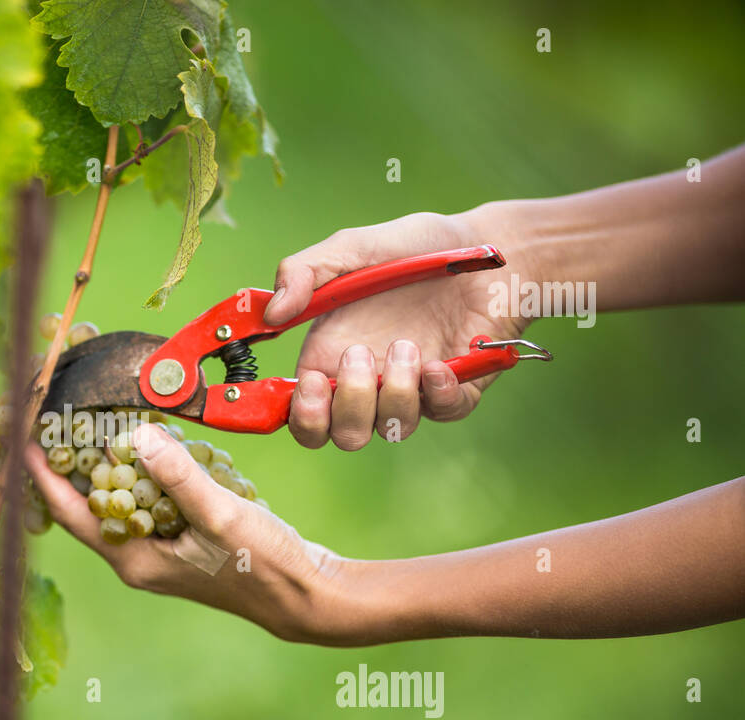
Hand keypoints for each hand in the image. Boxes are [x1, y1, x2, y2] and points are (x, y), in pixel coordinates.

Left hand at [24, 423, 368, 645]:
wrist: (307, 596)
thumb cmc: (265, 564)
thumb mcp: (220, 515)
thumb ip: (178, 477)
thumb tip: (138, 437)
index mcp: (135, 561)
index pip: (74, 513)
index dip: (45, 477)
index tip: (24, 439)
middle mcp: (140, 559)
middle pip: (91, 506)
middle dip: (73, 465)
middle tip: (58, 421)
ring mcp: (162, 551)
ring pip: (122, 501)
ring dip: (110, 465)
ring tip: (95, 423)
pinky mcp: (183, 541)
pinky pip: (151, 502)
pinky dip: (146, 473)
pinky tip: (153, 444)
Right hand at [263, 210, 531, 449]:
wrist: (486, 245)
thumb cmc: (414, 246)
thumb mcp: (350, 248)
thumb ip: (303, 272)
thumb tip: (271, 314)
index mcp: (332, 356)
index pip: (306, 415)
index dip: (303, 416)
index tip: (310, 385)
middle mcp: (370, 381)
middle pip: (345, 435)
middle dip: (349, 406)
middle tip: (361, 355)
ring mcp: (413, 388)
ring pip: (392, 429)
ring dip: (396, 392)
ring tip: (408, 345)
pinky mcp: (456, 388)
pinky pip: (442, 413)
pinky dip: (439, 394)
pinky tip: (439, 364)